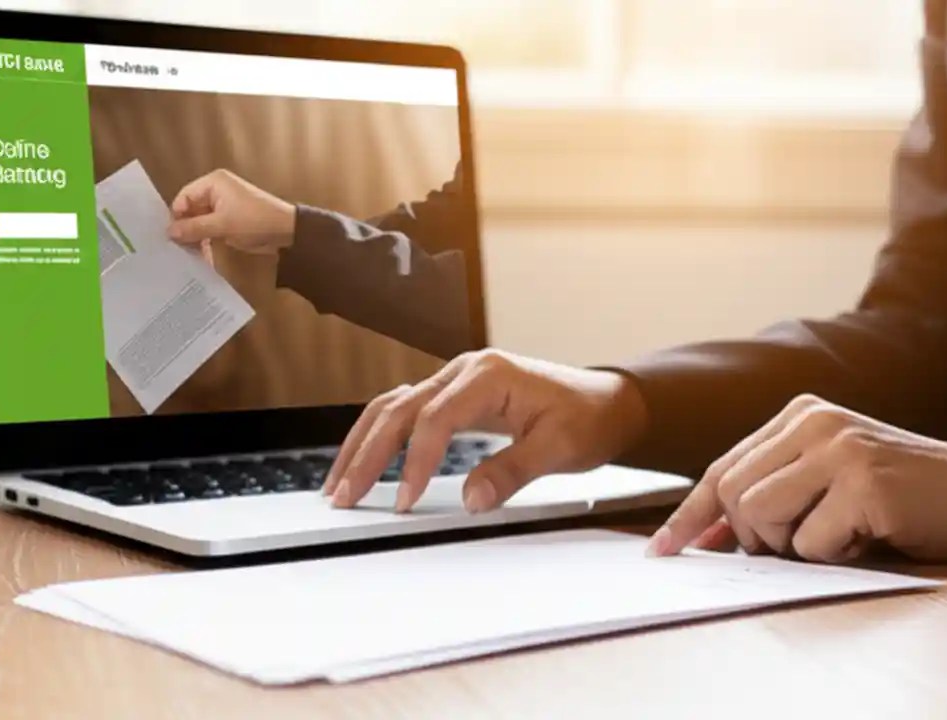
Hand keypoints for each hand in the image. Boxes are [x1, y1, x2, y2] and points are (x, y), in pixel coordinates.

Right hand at [168, 169, 294, 254]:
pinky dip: (208, 239)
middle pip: (191, 209)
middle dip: (186, 229)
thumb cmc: (254, 222)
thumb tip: (169, 233)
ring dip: (197, 237)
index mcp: (213, 183)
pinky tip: (204, 255)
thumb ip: (194, 228)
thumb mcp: (222, 225)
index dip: (177, 217)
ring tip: (190, 255)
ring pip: (200, 221)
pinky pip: (212, 228)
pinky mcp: (231, 220)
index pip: (184, 197)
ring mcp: (224, 205)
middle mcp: (216, 191)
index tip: (172, 237)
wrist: (288, 231)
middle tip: (179, 249)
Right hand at [324, 350, 648, 512]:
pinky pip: (406, 412)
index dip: (414, 461)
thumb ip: (512, 471)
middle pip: (399, 408)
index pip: (434, 418)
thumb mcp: (559, 448)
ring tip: (339, 483)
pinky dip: (380, 438)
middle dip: (367, 455)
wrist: (608, 403)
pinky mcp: (455, 397)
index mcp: (488, 375)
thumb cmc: (588, 418)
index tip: (404, 501)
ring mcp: (456, 381)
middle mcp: (463, 371)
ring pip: (392, 407)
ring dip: (363, 444)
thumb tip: (470, 499)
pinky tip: (364, 463)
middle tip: (344, 496)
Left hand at [647, 394, 946, 562]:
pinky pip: (810, 543)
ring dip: (791, 546)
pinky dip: (832, 555)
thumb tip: (704, 536)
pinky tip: (867, 536)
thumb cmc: (896, 496)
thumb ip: (769, 496)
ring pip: (761, 516)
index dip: (689, 513)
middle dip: (753, 537)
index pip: (723, 468)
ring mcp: (840, 450)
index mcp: (799, 414)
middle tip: (798, 544)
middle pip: (734, 495)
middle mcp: (815, 422)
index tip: (662, 549)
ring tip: (837, 535)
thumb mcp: (825, 481)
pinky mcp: (865, 485)